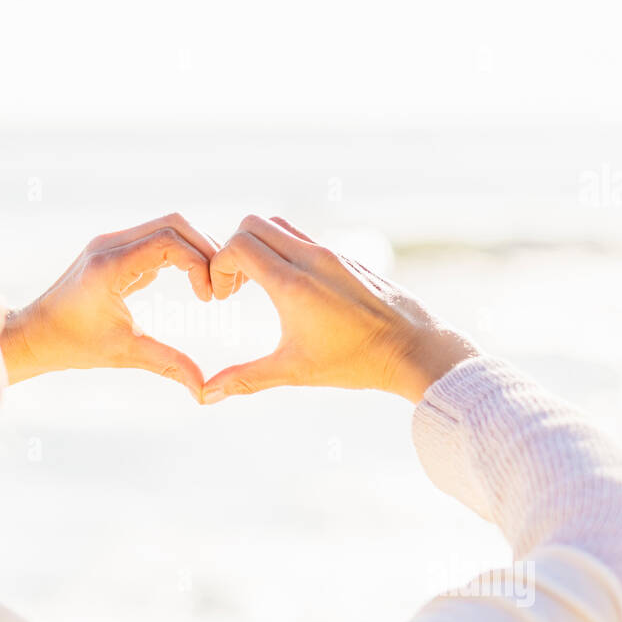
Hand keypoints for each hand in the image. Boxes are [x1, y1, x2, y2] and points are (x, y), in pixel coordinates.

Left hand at [1, 214, 217, 400]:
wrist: (34, 334)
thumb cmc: (73, 345)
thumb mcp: (124, 354)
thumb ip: (168, 365)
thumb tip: (204, 391)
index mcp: (110, 265)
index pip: (169, 240)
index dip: (199, 262)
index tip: (208, 297)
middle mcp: (109, 244)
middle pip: (174, 224)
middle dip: (205, 250)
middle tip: (218, 286)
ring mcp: (110, 242)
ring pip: (166, 226)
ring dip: (193, 250)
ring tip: (207, 285)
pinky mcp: (113, 248)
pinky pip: (154, 238)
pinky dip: (178, 253)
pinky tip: (188, 282)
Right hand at [202, 215, 479, 403]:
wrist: (414, 349)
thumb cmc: (356, 362)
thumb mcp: (295, 371)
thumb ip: (246, 378)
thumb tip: (207, 396)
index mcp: (293, 283)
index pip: (238, 245)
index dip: (219, 265)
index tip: (222, 296)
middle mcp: (311, 258)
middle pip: (253, 224)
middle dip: (233, 250)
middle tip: (235, 287)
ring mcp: (331, 253)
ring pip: (280, 225)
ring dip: (260, 246)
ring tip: (259, 284)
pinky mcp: (346, 257)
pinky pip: (304, 237)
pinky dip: (285, 250)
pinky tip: (292, 288)